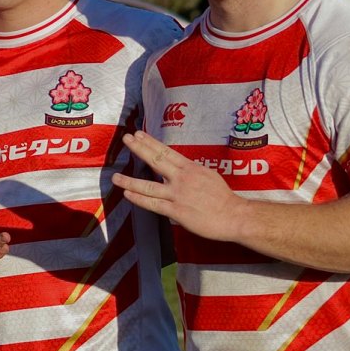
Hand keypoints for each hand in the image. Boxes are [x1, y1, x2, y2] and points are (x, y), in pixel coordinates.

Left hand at [114, 132, 246, 242]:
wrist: (234, 216)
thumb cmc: (223, 197)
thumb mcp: (207, 175)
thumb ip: (190, 171)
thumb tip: (178, 168)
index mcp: (190, 168)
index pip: (166, 151)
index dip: (150, 142)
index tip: (138, 134)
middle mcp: (182, 178)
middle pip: (156, 160)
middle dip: (139, 148)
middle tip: (126, 139)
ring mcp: (178, 194)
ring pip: (148, 186)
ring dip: (129, 180)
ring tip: (115, 177)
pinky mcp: (176, 211)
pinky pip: (153, 204)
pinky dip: (138, 199)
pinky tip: (127, 194)